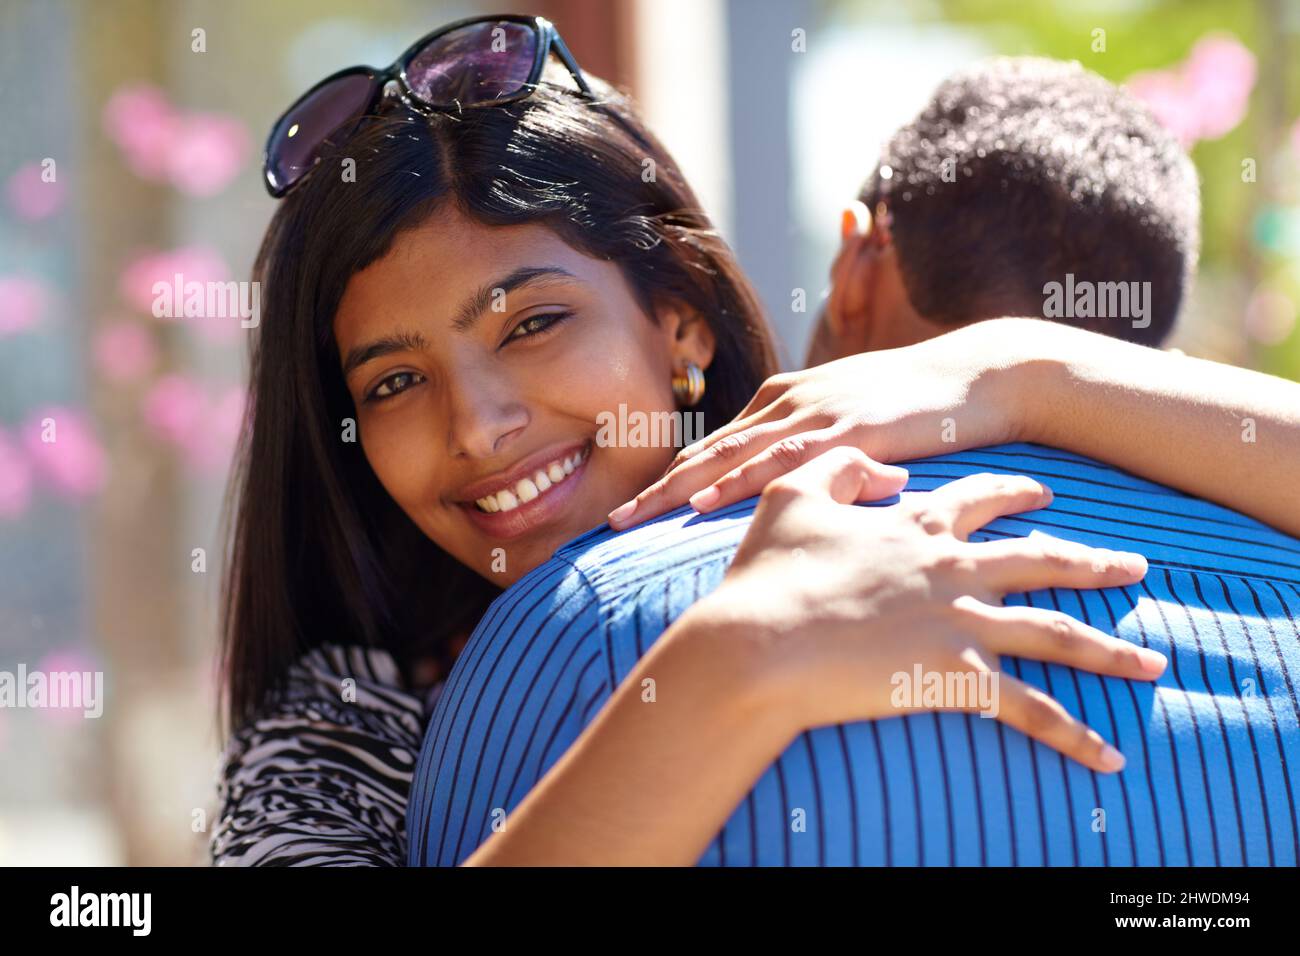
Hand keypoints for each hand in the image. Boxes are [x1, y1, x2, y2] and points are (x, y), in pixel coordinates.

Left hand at [609, 321, 1024, 529]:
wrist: (979, 375)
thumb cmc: (916, 407)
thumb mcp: (851, 427)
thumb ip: (812, 454)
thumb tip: (787, 498)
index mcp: (780, 404)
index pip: (711, 452)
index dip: (667, 484)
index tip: (630, 515)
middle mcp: (784, 404)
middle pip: (704, 455)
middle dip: (654, 490)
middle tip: (607, 523)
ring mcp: (812, 414)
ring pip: (728, 458)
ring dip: (676, 491)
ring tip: (633, 520)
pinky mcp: (844, 428)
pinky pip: (780, 461)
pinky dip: (737, 482)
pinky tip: (704, 503)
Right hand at [695, 445, 1164, 773]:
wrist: (759, 642)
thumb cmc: (768, 572)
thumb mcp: (793, 495)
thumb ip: (843, 469)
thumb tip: (888, 472)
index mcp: (917, 525)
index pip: (982, 499)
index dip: (1015, 493)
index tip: (1045, 492)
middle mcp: (954, 570)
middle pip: (1043, 561)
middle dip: (1093, 564)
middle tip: (1135, 568)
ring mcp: (961, 623)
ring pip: (1057, 635)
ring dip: (1109, 650)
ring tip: (1154, 662)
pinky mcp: (957, 678)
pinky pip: (1030, 712)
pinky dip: (1073, 735)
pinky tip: (1109, 755)